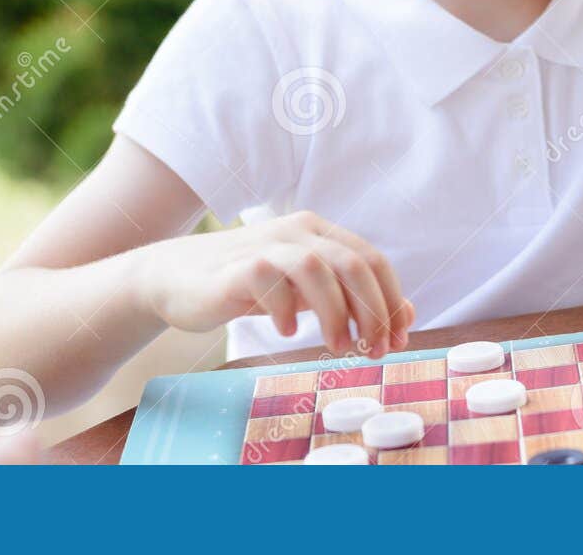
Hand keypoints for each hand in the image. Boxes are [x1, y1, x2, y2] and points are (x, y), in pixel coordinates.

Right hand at [135, 210, 413, 356]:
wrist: (174, 277)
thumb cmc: (246, 285)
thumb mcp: (305, 292)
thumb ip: (349, 298)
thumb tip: (407, 316)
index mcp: (319, 232)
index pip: (372, 260)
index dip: (391, 301)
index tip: (397, 339)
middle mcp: (297, 231)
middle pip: (354, 263)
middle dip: (374, 311)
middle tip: (374, 350)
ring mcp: (267, 245)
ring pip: (318, 269)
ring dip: (337, 313)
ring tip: (337, 346)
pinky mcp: (237, 267)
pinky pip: (271, 281)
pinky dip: (286, 310)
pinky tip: (286, 332)